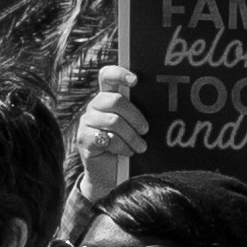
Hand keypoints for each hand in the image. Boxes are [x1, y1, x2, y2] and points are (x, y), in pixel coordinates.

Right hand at [70, 66, 146, 206]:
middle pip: (116, 100)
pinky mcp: (83, 139)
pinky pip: (107, 138)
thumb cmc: (127, 145)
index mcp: (107, 97)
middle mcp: (94, 106)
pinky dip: (121, 147)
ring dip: (132, 136)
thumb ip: (137, 111)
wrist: (109, 173)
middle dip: (135, 116)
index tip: (136, 81)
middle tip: (146, 130)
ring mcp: (86, 122)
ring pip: (114, 121)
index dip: (119, 73)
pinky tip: (126, 152)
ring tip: (140, 147)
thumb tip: (162, 101)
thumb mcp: (133, 125)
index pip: (107, 76)